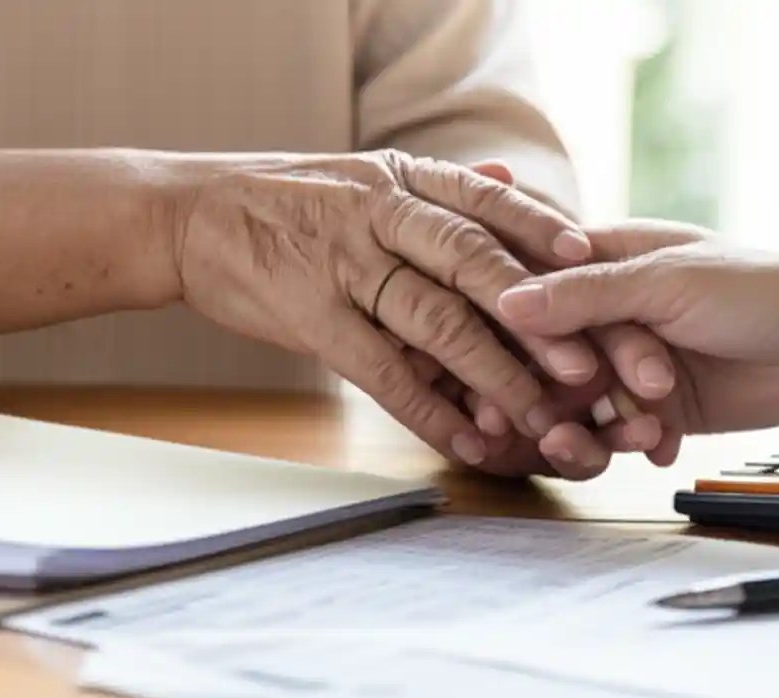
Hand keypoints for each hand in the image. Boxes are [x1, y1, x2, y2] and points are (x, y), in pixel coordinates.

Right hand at [172, 150, 602, 464]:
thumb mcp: (365, 175)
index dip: (538, 228)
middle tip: (586, 360)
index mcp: (401, 178)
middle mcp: (379, 213)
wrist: (188, 216)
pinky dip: (426, 409)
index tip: (590, 257)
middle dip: (534, 313)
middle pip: (470, 261)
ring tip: (540, 416)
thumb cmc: (289, 201)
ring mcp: (343, 263)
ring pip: (434, 321)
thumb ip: (440, 186)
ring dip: (493, 374)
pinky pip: (379, 370)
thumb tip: (509, 176)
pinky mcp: (310, 315)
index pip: (483, 201)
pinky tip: (464, 441)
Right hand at [419, 164, 673, 478]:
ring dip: (576, 423)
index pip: (532, 288)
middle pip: (545, 352)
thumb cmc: (758, 288)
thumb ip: (589, 296)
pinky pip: (620, 429)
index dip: (499, 327)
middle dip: (526, 388)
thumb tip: (506, 299)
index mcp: (605, 258)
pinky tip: (648, 447)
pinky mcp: (658, 405)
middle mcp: (611, 310)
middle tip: (498, 423)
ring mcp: (632, 360)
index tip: (468, 362)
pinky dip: (627, 441)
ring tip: (571, 447)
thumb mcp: (668, 282)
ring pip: (577, 398)